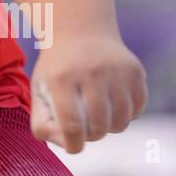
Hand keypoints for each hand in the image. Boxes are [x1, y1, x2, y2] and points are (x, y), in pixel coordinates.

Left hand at [29, 31, 147, 153]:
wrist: (80, 30)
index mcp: (61, 79)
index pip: (72, 126)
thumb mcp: (38, 90)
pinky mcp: (135, 71)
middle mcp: (91, 72)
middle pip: (99, 127)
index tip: (74, 145)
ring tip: (99, 113)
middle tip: (86, 125)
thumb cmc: (57, 68)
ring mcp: (116, 71)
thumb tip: (67, 144)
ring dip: (110, 126)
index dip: (74, 144)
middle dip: (92, 135)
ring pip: (121, 123)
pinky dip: (127, 114)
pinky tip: (113, 102)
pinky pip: (138, 110)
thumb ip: (42, 123)